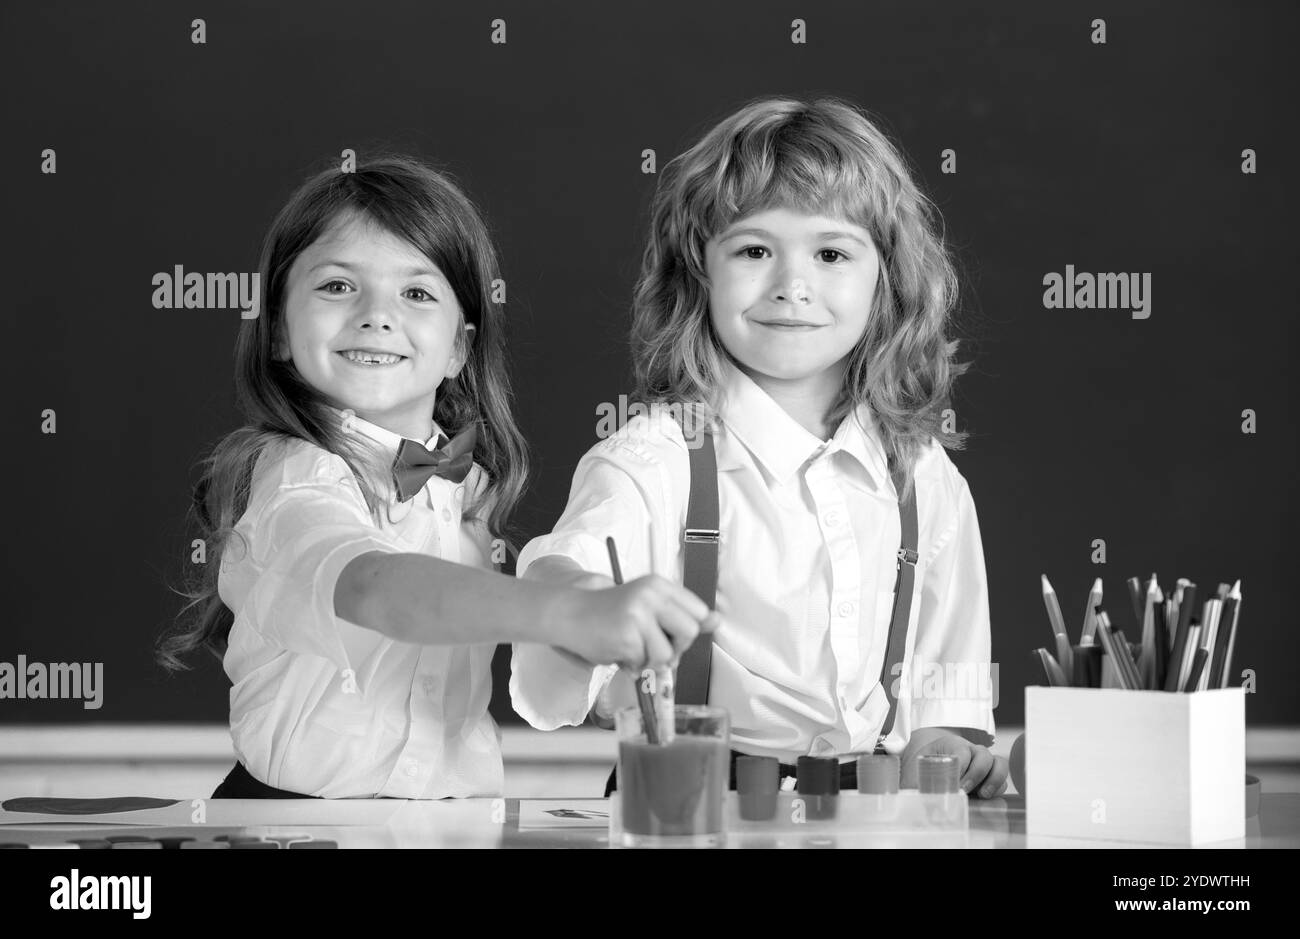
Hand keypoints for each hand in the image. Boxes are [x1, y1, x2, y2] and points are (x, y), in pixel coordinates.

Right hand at [553, 574, 720, 670]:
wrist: (571, 613)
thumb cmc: (611, 612)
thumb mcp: (648, 605)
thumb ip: (681, 614)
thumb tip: (717, 620)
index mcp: (660, 584)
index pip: (698, 611)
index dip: (688, 629)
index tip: (671, 634)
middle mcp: (651, 595)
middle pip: (690, 632)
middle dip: (676, 648)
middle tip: (654, 647)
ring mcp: (638, 615)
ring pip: (667, 653)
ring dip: (651, 660)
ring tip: (634, 650)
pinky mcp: (626, 636)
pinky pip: (643, 663)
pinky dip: (633, 664)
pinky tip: (619, 651)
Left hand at [900, 728, 1008, 798]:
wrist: (924, 774)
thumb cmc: (921, 773)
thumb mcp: (916, 776)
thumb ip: (920, 786)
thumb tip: (928, 804)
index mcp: (950, 745)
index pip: (961, 749)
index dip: (960, 764)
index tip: (954, 782)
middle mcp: (969, 751)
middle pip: (983, 755)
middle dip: (976, 773)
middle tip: (964, 789)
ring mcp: (982, 764)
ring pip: (998, 764)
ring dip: (993, 780)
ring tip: (982, 795)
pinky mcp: (989, 779)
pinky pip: (1002, 781)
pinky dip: (997, 789)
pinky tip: (985, 799)